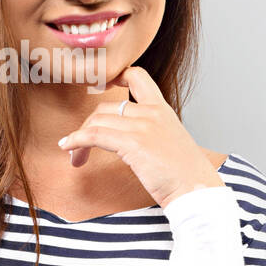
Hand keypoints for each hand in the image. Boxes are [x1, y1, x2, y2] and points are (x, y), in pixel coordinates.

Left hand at [57, 66, 223, 210]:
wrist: (197, 190)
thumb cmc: (186, 175)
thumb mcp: (171, 143)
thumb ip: (152, 134)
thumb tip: (129, 140)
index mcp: (163, 109)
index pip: (138, 76)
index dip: (116, 75)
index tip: (99, 85)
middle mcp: (152, 112)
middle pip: (106, 106)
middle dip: (88, 125)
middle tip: (79, 146)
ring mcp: (143, 126)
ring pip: (97, 121)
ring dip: (79, 138)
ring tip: (75, 156)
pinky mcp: (133, 143)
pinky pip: (94, 135)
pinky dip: (76, 140)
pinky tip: (69, 148)